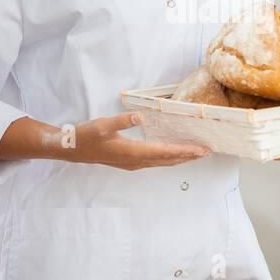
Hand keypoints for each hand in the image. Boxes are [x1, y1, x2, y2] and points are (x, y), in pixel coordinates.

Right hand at [68, 112, 210, 170]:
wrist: (73, 149)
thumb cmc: (87, 136)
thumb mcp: (103, 125)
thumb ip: (122, 121)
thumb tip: (140, 117)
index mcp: (133, 152)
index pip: (165, 152)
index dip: (184, 151)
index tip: (201, 150)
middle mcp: (136, 161)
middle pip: (168, 160)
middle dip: (188, 157)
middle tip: (207, 152)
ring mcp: (133, 163)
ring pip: (163, 162)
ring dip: (180, 158)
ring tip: (196, 154)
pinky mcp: (130, 162)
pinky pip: (155, 161)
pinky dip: (168, 158)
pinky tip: (173, 154)